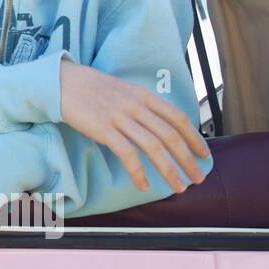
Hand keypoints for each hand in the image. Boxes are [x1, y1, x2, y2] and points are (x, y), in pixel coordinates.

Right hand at [59, 61, 208, 193]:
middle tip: (198, 178)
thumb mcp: (124, 91)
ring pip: (153, 146)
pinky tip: (143, 185)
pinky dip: (138, 171)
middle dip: (188, 159)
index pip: (177, 118)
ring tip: (178, 186)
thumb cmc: (93, 89)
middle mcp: (136, 106)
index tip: (205, 155)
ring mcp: (120, 117)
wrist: (63, 82)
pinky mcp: (103, 129)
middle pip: (170, 135)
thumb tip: (160, 126)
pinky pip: (126, 153)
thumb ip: (142, 106)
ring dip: (169, 169)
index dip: (194, 137)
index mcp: (144, 96)